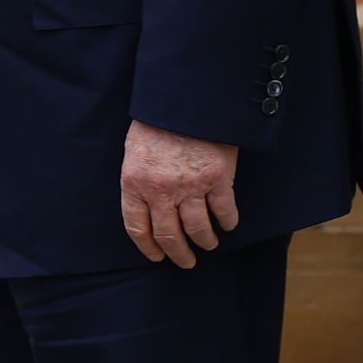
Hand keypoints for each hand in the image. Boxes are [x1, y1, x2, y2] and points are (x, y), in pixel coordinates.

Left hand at [121, 121, 242, 266]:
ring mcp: (191, 186)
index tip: (156, 257)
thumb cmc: (157, 121)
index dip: (148, 247)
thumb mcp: (134, 150)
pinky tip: (228, 225)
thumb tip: (146, 206)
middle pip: (169, 235)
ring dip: (204, 241)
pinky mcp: (218, 178)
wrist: (186, 100)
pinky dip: (228, 221)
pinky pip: (224, 211)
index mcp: (135, 184)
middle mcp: (161, 191)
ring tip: (208, 245)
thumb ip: (139, 180)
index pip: (138, 228)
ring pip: (198, 229)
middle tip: (185, 262)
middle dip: (178, 254)